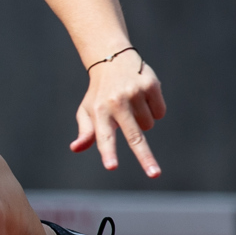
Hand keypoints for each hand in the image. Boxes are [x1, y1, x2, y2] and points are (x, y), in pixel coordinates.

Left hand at [70, 51, 166, 176]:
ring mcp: (135, 93)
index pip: (103, 136)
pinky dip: (154, 110)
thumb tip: (75, 148)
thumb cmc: (99, 93)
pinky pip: (160, 112)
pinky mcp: (151, 85)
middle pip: (134, 137)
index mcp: (99, 111)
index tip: (111, 166)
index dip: (108, 152)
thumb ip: (86, 132)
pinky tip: (142, 99)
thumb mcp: (87, 110)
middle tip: (155, 175)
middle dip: (145, 158)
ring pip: (148, 125)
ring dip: (142, 123)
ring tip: (131, 106)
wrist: (112, 59)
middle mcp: (116, 102)